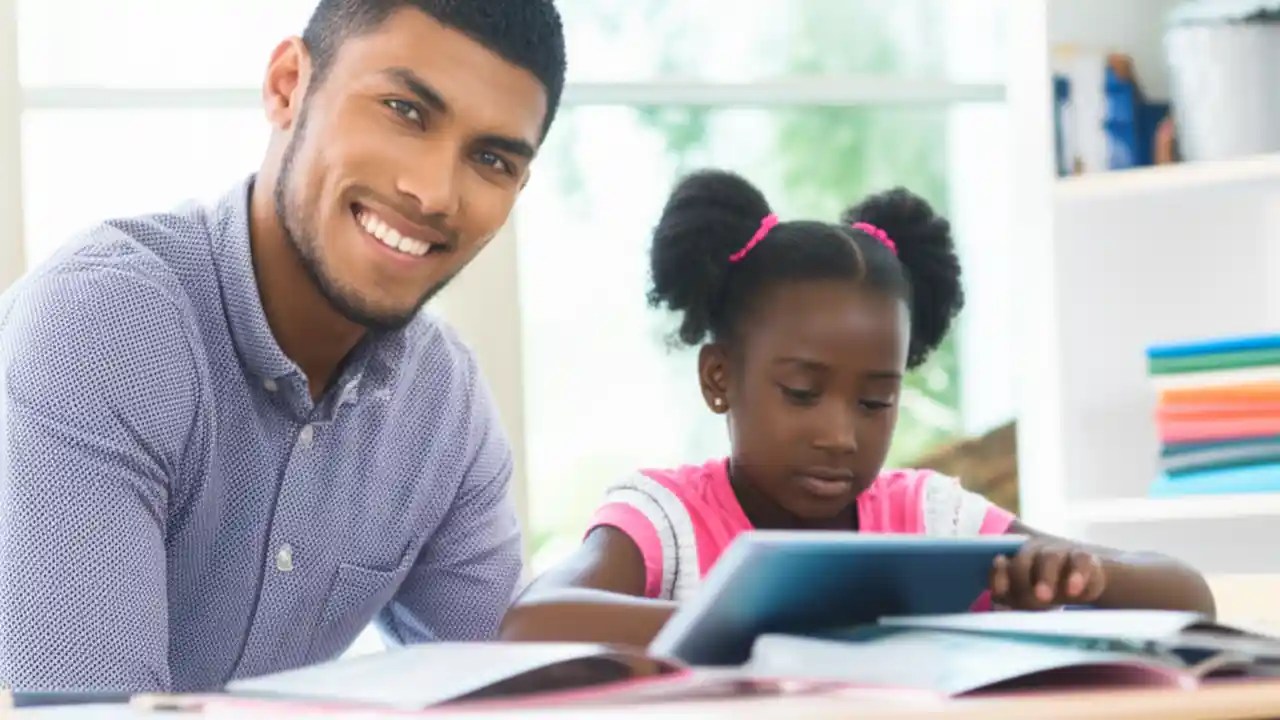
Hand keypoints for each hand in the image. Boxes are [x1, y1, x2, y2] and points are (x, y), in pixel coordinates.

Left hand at [990, 538, 1105, 609]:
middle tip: (1023, 600)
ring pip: (1049, 558)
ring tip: (1043, 597)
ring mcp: (1059, 552)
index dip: (998, 576)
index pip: (1002, 565)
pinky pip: (1080, 561)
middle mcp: (1035, 551)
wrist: (1087, 579)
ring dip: (1044, 578)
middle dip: (1020, 580)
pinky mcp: (1084, 558)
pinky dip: (1076, 574)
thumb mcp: (1030, 596)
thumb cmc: (1050, 587)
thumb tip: (1001, 609)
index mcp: (1016, 559)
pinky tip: (1073, 590)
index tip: (999, 592)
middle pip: (1023, 561)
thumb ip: (1013, 598)